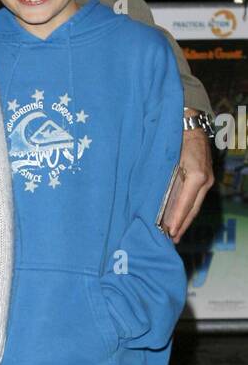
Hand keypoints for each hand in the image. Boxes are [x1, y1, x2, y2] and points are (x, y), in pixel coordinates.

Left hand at [166, 127, 213, 241]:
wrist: (190, 124)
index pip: (185, 203)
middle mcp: (204, 180)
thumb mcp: (167, 159)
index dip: (177, 219)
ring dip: (185, 220)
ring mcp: (207, 180)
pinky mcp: (205, 178)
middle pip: (192, 208)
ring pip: (195, 205)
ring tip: (175, 234)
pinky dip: (187, 210)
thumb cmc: (174, 139)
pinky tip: (180, 219)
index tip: (169, 232)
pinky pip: (195, 198)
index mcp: (196, 176)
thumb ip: (166, 180)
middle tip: (171, 240)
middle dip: (182, 225)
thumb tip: (157, 202)